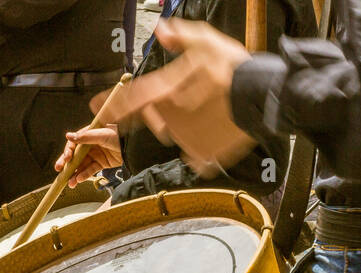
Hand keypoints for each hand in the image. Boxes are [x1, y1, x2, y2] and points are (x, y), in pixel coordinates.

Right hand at [54, 124, 120, 186]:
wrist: (134, 144)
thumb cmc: (119, 135)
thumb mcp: (101, 135)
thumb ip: (85, 137)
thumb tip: (68, 136)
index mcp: (88, 135)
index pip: (74, 144)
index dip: (68, 151)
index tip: (66, 158)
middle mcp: (90, 145)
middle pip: (75, 156)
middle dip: (67, 164)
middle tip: (59, 170)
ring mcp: (96, 155)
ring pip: (82, 165)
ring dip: (75, 174)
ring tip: (70, 183)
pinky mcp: (101, 164)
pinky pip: (90, 170)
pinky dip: (84, 176)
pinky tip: (78, 180)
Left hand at [101, 18, 256, 176]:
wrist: (263, 98)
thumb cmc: (234, 69)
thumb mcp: (206, 41)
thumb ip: (180, 36)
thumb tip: (161, 29)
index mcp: (167, 92)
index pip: (130, 101)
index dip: (111, 105)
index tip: (97, 109)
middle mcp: (171, 118)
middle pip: (155, 118)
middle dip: (162, 112)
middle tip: (185, 100)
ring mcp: (187, 139)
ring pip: (176, 133)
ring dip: (184, 125)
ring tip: (207, 111)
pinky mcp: (203, 155)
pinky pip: (195, 153)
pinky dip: (202, 145)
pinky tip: (214, 130)